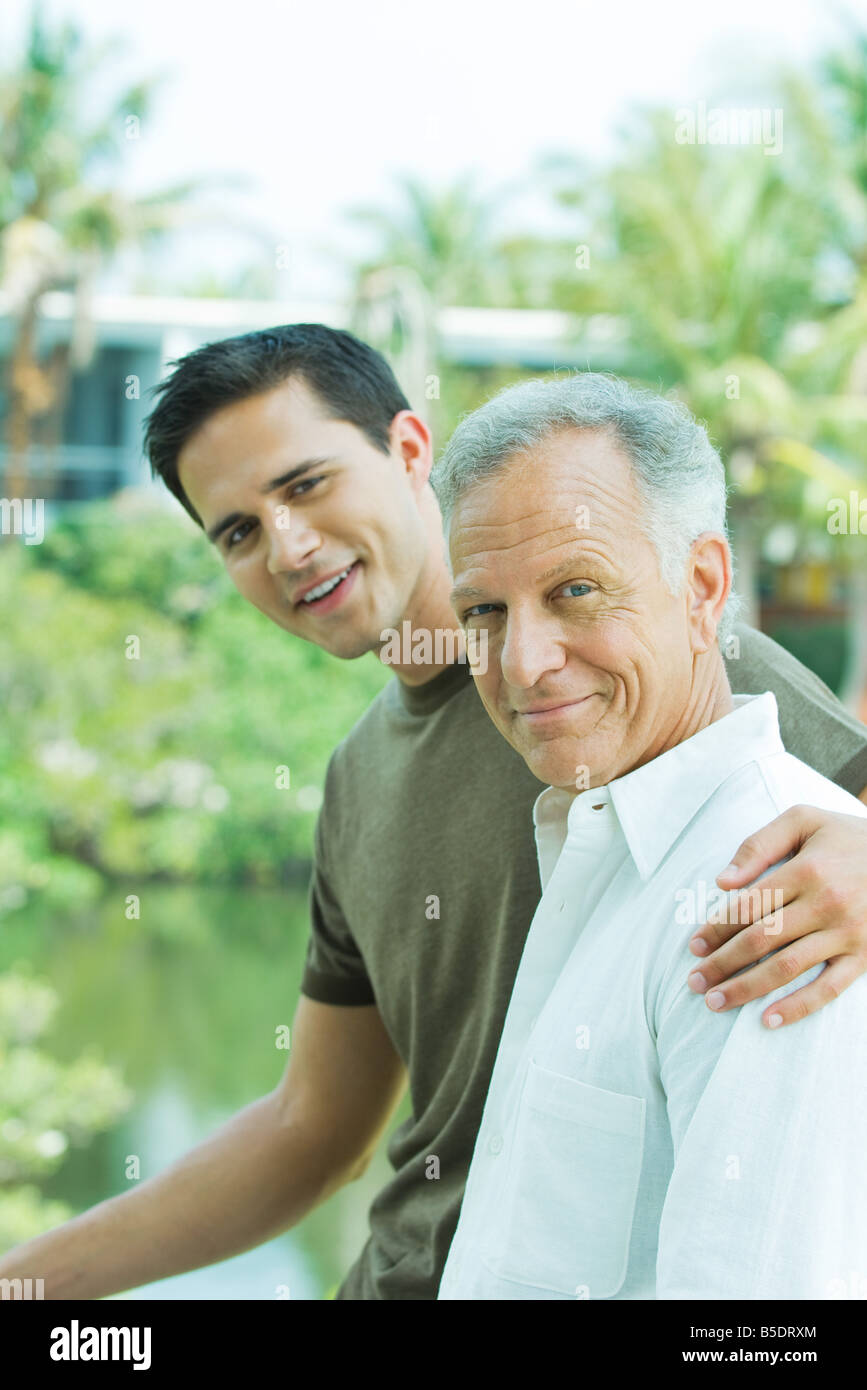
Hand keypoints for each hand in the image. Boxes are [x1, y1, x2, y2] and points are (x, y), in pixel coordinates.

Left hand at [686, 804, 866, 1028]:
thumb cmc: (849, 837)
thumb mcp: (805, 820)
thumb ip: (759, 845)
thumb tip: (722, 882)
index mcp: (806, 870)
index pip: (749, 906)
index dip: (717, 929)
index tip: (694, 947)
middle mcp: (826, 904)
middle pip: (761, 940)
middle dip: (722, 963)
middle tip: (694, 982)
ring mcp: (847, 933)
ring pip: (787, 967)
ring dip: (747, 988)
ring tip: (716, 1002)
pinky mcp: (864, 956)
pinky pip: (829, 988)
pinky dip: (798, 1007)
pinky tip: (768, 1020)